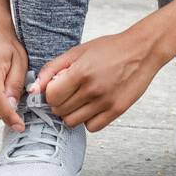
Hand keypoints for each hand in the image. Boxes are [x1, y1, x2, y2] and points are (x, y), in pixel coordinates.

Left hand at [28, 28, 160, 132]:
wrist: (141, 51)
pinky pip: (91, 127)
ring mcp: (105, 102)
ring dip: (72, 113)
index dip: (51, 93)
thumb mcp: (78, 51)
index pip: (51, 97)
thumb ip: (53, 69)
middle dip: (60, 103)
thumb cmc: (109, 48)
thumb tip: (34, 89)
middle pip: (60, 111)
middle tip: (70, 92)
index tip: (57, 87)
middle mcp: (92, 89)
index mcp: (81, 72)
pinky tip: (93, 106)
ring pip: (73, 122)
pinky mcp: (117, 111)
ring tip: (81, 99)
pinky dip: (88, 120)